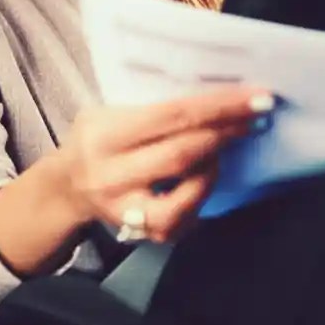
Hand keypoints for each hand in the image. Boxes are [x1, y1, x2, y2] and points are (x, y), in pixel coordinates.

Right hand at [56, 86, 273, 242]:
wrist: (67, 187)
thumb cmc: (98, 139)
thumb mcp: (107, 111)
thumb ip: (149, 106)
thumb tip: (212, 92)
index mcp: (104, 134)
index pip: (172, 115)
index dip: (219, 107)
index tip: (255, 98)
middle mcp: (111, 174)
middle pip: (183, 153)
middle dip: (227, 132)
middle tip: (258, 116)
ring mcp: (125, 209)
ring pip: (186, 193)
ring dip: (215, 167)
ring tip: (225, 146)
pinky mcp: (140, 232)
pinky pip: (184, 218)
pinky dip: (202, 194)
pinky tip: (206, 176)